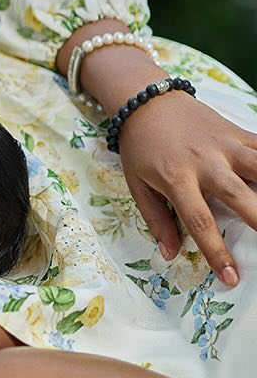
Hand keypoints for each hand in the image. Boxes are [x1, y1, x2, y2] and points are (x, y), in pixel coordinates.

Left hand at [117, 95, 256, 285]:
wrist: (147, 99)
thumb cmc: (141, 146)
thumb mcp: (137, 184)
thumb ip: (156, 220)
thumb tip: (170, 254)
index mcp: (177, 179)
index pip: (200, 222)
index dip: (217, 252)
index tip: (231, 277)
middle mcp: (205, 162)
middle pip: (239, 196)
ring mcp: (225, 146)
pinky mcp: (237, 132)